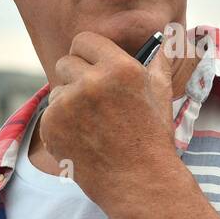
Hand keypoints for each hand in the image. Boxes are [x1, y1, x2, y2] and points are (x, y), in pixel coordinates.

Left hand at [39, 25, 181, 209]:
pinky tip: (83, 138)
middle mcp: (91, 82)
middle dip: (76, 76)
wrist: (140, 182)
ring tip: (93, 124)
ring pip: (57, 90)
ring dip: (69, 102)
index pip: (83, 40)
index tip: (92, 66)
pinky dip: (62, 125)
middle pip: (65, 62)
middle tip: (94, 100)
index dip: (88, 53)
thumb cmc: (153, 136)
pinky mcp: (52, 127)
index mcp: (119, 68)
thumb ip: (160, 59)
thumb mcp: (161, 93)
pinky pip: (50, 114)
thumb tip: (169, 36)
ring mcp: (68, 105)